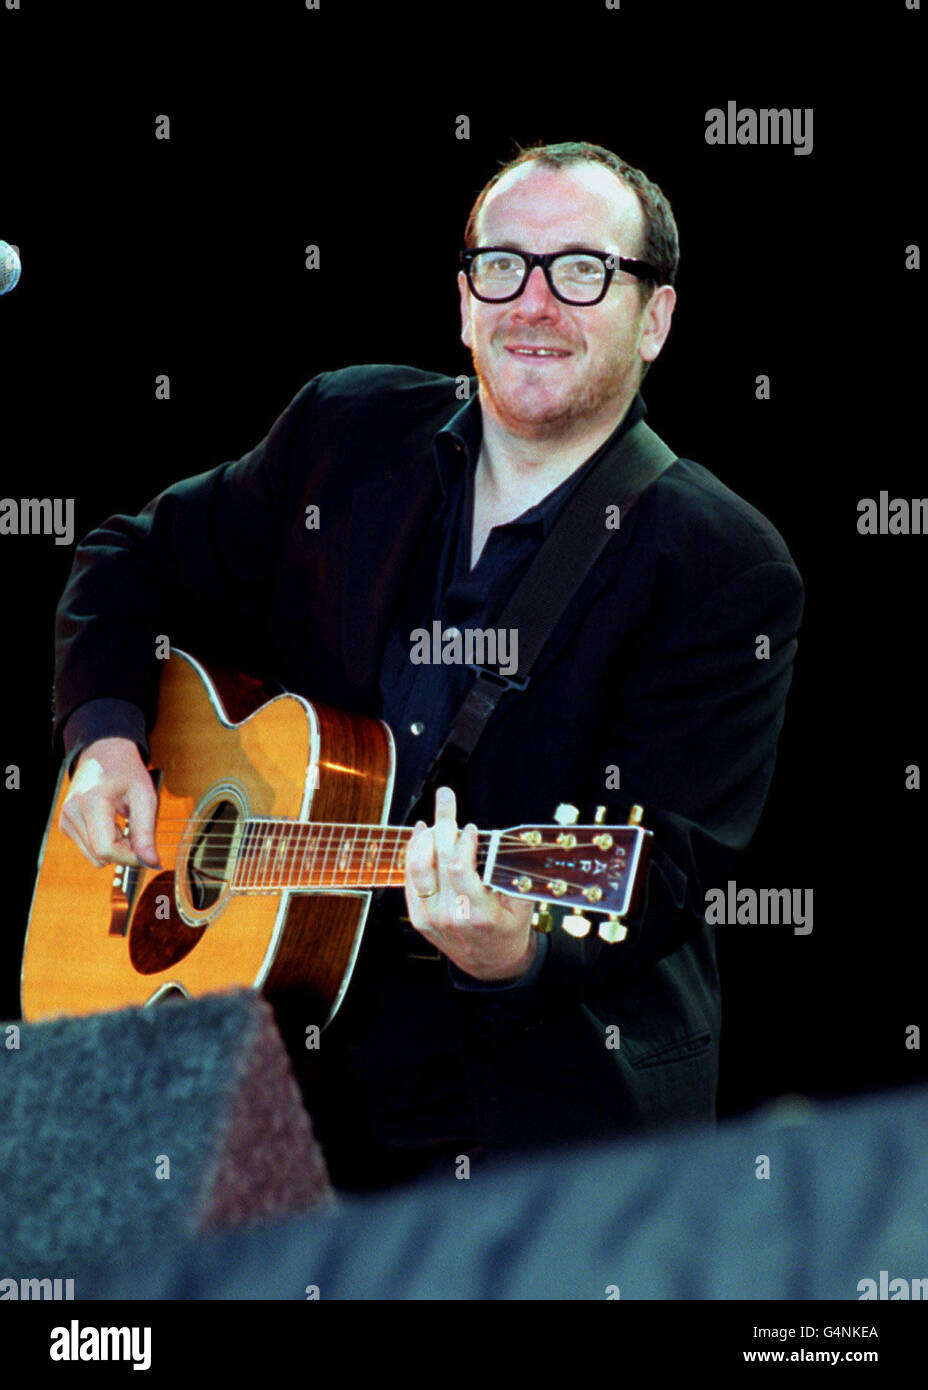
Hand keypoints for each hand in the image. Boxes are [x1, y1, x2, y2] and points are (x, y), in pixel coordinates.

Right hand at [59, 737, 160, 868]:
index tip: (149, 853)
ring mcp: (65, 819)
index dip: (131, 857)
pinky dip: (104, 844)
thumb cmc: (127, 773)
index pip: (107, 849)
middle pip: (101, 856)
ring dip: (114, 849)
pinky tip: (110, 824)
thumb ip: (146, 832)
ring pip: (95, 858)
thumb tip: (152, 862)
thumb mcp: (144, 797)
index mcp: (91, 801)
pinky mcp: (65, 826)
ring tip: (123, 824)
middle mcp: (72, 812)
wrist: (104, 754)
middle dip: (124, 852)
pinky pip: (89, 850)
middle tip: (137, 832)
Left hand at [404, 786, 535, 981]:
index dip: (463, 842)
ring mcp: (430, 917)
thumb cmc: (509, 928)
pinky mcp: (419, 917)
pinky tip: (421, 835)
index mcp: (479, 913)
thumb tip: (497, 837)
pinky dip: (413, 853)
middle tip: (446, 795)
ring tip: (433, 817)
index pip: (460, 868)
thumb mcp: (521, 903)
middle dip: (443, 822)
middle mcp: (450, 916)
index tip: (471, 828)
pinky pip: (410, 879)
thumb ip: (510, 872)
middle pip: (438, 860)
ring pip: (418, 868)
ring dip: (423, 837)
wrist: (491, 964)